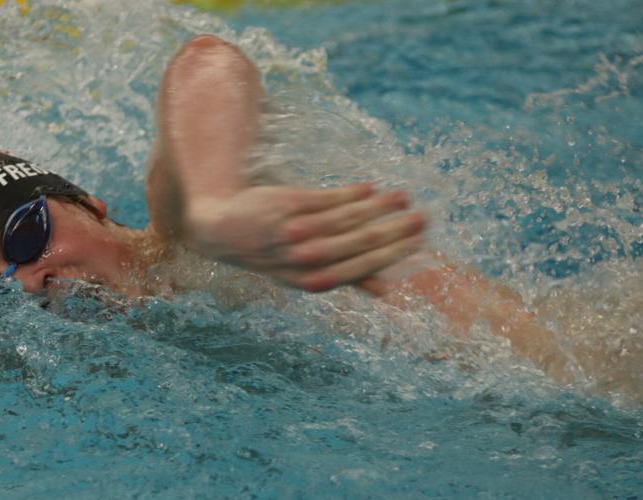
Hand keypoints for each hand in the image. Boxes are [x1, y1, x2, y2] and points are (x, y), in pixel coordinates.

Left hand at [184, 183, 426, 291]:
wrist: (221, 229)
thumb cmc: (271, 252)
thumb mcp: (304, 272)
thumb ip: (344, 278)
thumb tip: (385, 291)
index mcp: (311, 281)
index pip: (361, 268)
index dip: (393, 254)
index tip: (418, 241)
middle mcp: (302, 258)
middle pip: (357, 242)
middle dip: (393, 230)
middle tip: (421, 217)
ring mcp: (292, 231)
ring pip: (344, 219)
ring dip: (377, 207)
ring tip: (402, 197)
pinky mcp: (285, 205)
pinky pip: (326, 199)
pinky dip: (350, 194)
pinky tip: (370, 188)